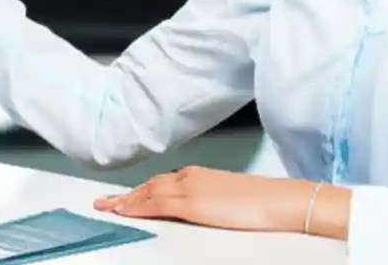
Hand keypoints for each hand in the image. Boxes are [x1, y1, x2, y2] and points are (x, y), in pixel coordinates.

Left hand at [93, 167, 348, 237]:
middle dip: (126, 195)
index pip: (161, 182)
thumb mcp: (229, 200)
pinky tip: (124, 212)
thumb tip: (197, 210)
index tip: (123, 198)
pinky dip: (137, 206)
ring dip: (126, 200)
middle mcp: (190, 177)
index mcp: (199, 175)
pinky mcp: (193, 202)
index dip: (140, 191)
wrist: (283, 201)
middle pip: (150, 185)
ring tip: (107, 208)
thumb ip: (208, 201)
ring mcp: (190, 188)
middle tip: (104, 203)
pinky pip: (156, 204)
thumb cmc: (264, 202)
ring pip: (148, 192)